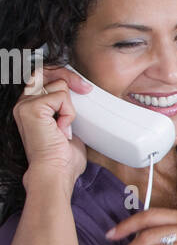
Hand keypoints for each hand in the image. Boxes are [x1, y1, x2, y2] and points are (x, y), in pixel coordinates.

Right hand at [14, 66, 90, 187]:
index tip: (83, 88)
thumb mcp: (68, 128)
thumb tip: (82, 98)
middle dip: (69, 77)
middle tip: (85, 90)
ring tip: (63, 128)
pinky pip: (61, 96)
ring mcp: (25, 104)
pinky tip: (61, 130)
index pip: (43, 77)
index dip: (63, 77)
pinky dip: (68, 113)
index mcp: (30, 108)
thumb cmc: (62, 160)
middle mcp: (23, 104)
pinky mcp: (32, 108)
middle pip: (47, 71)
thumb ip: (67, 110)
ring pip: (59, 84)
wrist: (55, 174)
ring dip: (70, 108)